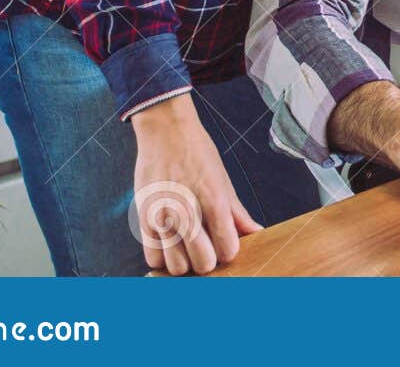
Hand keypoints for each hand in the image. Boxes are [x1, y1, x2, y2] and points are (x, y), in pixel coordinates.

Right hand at [130, 94, 260, 274]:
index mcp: (214, 201)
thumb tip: (256, 231)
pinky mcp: (143, 219)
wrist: (166, 132)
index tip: (225, 244)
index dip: (228, 251)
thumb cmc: (198, 153)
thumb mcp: (223, 180)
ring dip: (184, 262)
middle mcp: (187, 213)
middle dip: (208, 260)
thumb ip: (237, 212)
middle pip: (203, 264)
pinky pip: (152, 258)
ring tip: (186, 247)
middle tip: (206, 247)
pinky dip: (163, 258)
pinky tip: (169, 244)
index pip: (227, 250)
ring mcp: (163, 217)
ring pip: (176, 267)